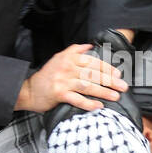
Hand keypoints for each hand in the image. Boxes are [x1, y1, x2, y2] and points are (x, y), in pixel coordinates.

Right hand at [15, 43, 129, 112]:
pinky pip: (76, 99)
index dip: (107, 68)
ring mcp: (62, 81)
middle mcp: (66, 68)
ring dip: (103, 91)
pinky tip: (98, 106)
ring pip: (87, 86)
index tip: (118, 75)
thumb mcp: (59, 58)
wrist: (29, 90)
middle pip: (92, 74)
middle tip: (123, 87)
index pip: (92, 62)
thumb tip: (89, 46)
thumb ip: (74, 50)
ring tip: (115, 96)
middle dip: (110, 80)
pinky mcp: (58, 94)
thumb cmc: (47, 76)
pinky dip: (88, 103)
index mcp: (69, 58)